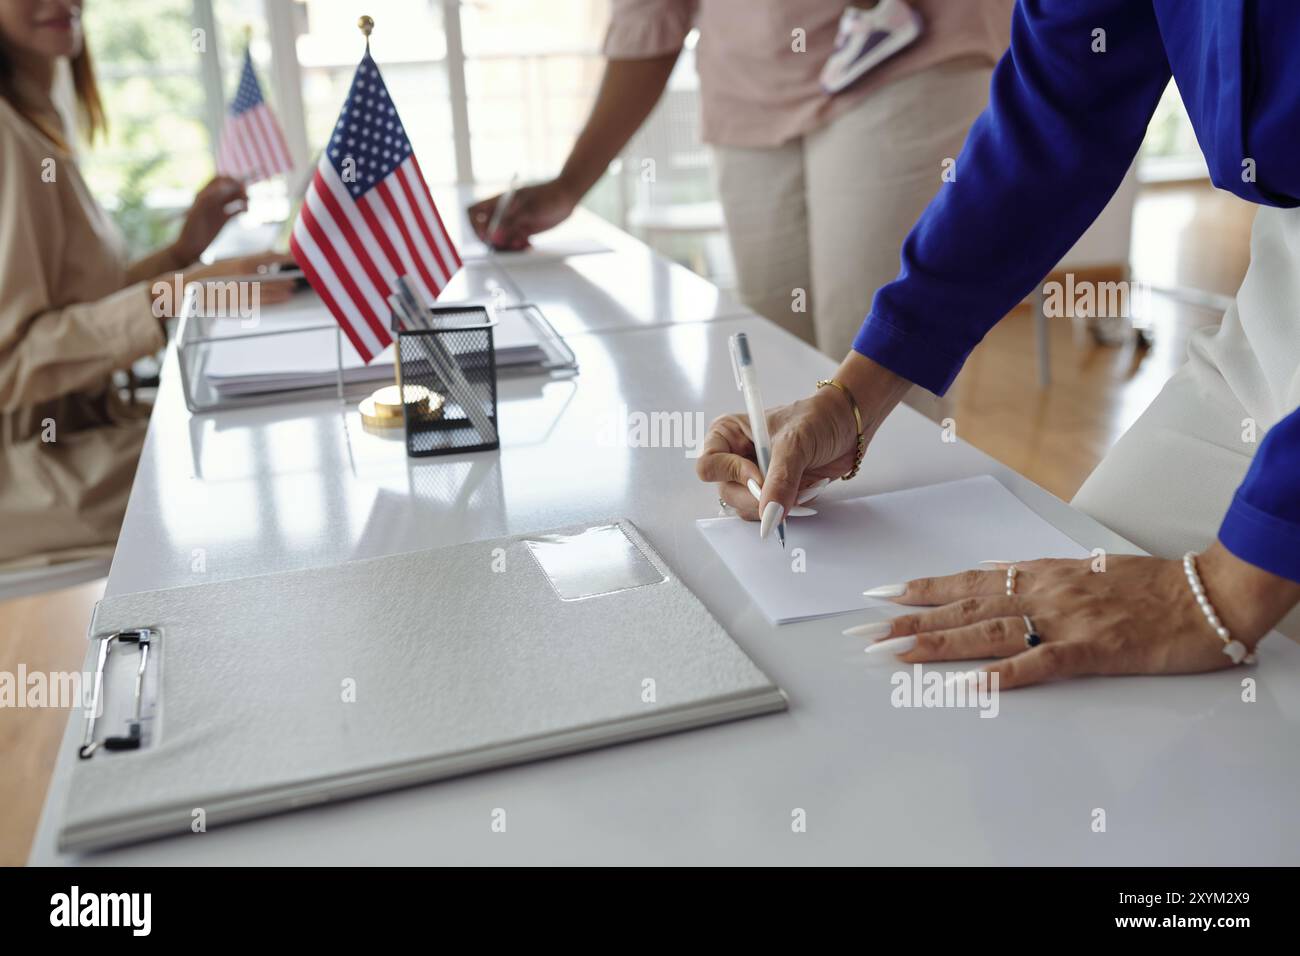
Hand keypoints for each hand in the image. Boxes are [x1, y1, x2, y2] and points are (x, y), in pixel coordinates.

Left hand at [173, 176, 247, 264]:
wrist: (190, 248)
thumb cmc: (191, 230)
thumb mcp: (198, 212)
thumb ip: (210, 198)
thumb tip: (225, 186)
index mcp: (204, 194)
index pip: (219, 180)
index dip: (229, 180)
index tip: (237, 186)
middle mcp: (212, 200)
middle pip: (229, 187)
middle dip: (238, 188)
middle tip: (246, 195)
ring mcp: (218, 210)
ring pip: (234, 198)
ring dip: (243, 198)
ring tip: (248, 204)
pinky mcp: (224, 220)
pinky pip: (236, 210)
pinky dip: (243, 209)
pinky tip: (246, 212)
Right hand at [188, 252, 299, 306]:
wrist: (181, 290)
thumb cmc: (204, 276)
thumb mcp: (225, 264)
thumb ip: (245, 264)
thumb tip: (266, 265)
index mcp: (238, 263)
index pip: (267, 258)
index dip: (283, 257)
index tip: (295, 257)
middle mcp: (240, 276)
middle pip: (269, 277)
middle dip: (284, 278)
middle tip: (296, 278)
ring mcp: (238, 291)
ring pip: (265, 291)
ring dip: (280, 291)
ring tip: (291, 290)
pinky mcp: (234, 303)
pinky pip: (258, 302)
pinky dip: (271, 300)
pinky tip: (280, 299)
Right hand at [467, 179, 578, 250]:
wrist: (567, 196)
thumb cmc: (548, 196)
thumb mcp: (528, 210)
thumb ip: (510, 224)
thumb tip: (493, 237)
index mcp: (499, 202)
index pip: (474, 213)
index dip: (475, 226)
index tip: (486, 236)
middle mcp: (503, 213)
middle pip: (486, 231)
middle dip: (493, 241)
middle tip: (507, 245)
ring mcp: (513, 222)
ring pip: (500, 240)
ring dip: (508, 246)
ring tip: (522, 244)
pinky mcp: (523, 230)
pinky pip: (514, 243)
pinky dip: (519, 248)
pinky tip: (529, 244)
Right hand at [695, 351, 910, 525]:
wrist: (850, 425)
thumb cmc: (818, 418)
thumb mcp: (795, 444)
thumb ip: (779, 480)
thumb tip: (769, 515)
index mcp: (727, 434)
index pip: (708, 467)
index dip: (732, 474)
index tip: (759, 474)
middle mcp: (735, 457)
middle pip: (727, 493)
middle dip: (759, 497)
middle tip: (787, 489)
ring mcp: (753, 477)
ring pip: (748, 508)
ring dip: (778, 503)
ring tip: (804, 483)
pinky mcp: (773, 492)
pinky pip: (771, 513)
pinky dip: (791, 508)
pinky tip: (808, 488)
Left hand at [850, 542, 1299, 688]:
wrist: (1203, 593)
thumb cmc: (1142, 583)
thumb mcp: (1077, 566)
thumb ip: (1029, 571)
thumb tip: (988, 569)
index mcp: (1036, 575)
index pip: (963, 583)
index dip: (918, 590)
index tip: (876, 595)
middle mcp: (1040, 593)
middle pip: (962, 610)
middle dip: (908, 623)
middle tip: (862, 635)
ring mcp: (1064, 620)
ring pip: (989, 632)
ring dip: (939, 645)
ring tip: (895, 654)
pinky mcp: (1093, 649)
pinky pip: (1043, 663)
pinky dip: (1009, 673)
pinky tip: (976, 683)